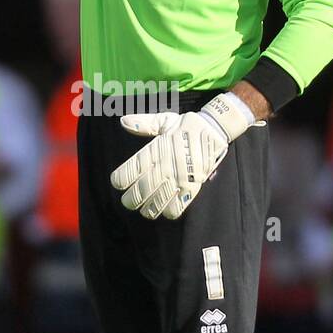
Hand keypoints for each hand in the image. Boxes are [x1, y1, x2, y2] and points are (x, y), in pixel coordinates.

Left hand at [110, 93, 255, 220]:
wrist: (214, 129)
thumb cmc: (186, 125)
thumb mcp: (164, 121)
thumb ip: (143, 124)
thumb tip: (124, 122)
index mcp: (154, 151)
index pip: (129, 171)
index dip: (120, 180)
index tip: (118, 183)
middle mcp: (164, 166)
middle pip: (140, 191)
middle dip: (130, 200)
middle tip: (128, 201)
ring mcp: (179, 177)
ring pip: (157, 202)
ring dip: (148, 209)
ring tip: (144, 210)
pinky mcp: (193, 186)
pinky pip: (178, 205)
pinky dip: (169, 211)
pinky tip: (165, 210)